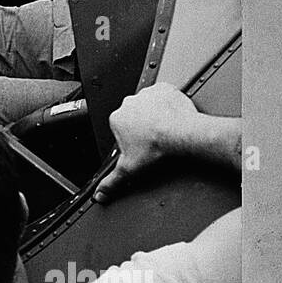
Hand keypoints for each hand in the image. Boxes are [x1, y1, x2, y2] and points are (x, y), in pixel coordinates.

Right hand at [93, 83, 201, 202]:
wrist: (181, 134)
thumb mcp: (129, 169)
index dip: (131, 137)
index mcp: (117, 119)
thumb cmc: (157, 147)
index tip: (141, 144)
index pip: (120, 127)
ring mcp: (146, 94)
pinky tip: (172, 116)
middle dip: (142, 124)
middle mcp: (129, 103)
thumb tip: (100, 194)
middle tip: (154, 138)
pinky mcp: (164, 89)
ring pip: (148, 104)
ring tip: (165, 128)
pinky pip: (164, 94)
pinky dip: (168, 103)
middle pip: (133, 115)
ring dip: (155, 113)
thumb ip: (111, 182)